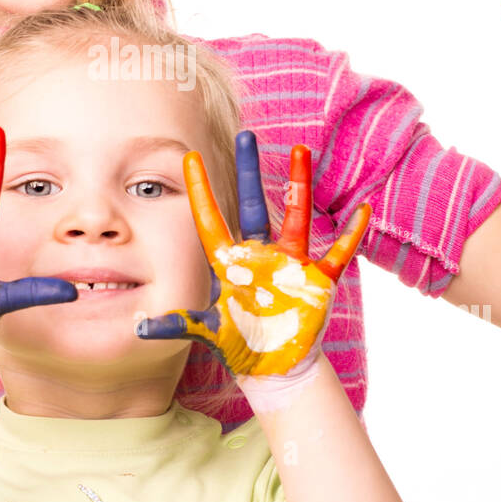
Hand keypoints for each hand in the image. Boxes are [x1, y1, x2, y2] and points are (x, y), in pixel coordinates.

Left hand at [137, 131, 369, 378]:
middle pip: (253, 205)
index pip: (210, 220)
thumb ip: (177, 325)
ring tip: (302, 151)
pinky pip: (338, 253)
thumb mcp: (207, 331)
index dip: (201, 191)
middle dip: (249, 172)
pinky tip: (361, 210)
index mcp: (230, 263)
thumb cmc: (240, 345)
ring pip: (296, 216)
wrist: (274, 367)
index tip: (189, 157)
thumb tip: (139, 328)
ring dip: (299, 185)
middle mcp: (260, 255)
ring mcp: (290, 264)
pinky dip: (351, 234)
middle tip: (247, 134)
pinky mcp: (317, 281)